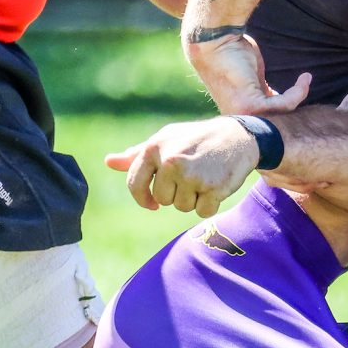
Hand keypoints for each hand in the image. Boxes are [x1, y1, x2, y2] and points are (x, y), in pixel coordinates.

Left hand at [106, 116, 260, 214]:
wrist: (239, 136)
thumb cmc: (197, 139)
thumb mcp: (166, 139)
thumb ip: (138, 155)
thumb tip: (109, 162)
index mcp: (155, 148)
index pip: (135, 184)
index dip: (143, 198)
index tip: (152, 203)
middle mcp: (171, 161)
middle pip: (162, 199)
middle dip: (176, 194)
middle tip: (192, 176)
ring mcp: (192, 175)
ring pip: (182, 207)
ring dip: (193, 199)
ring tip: (205, 177)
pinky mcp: (213, 187)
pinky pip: (202, 212)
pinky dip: (210, 205)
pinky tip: (216, 186)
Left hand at [183, 28, 311, 115]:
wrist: (215, 42)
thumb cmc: (233, 53)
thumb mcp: (254, 77)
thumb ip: (266, 91)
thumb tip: (286, 100)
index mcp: (241, 112)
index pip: (269, 119)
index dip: (287, 106)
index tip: (301, 89)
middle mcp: (241, 117)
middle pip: (278, 120)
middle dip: (294, 105)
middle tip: (306, 85)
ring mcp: (244, 114)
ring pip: (283, 113)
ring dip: (299, 95)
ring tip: (306, 79)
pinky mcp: (250, 104)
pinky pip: (284, 103)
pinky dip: (298, 91)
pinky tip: (305, 78)